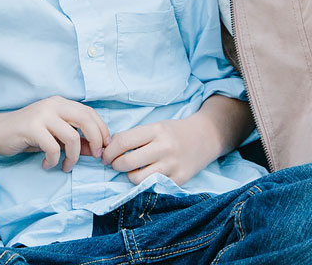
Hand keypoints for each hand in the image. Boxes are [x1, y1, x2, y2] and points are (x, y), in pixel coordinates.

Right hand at [0, 97, 109, 170]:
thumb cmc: (26, 135)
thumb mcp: (54, 136)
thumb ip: (74, 140)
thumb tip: (95, 150)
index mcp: (60, 103)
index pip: (90, 113)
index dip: (102, 130)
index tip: (104, 147)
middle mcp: (53, 105)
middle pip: (86, 119)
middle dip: (96, 140)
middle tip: (94, 156)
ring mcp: (42, 114)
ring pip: (72, 136)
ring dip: (73, 157)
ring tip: (66, 166)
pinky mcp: (31, 127)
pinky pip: (53, 147)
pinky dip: (54, 161)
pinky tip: (47, 164)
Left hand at [103, 115, 223, 185]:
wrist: (206, 137)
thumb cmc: (175, 132)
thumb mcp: (156, 127)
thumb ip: (135, 137)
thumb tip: (109, 149)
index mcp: (156, 131)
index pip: (123, 141)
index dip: (109, 150)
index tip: (105, 154)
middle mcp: (164, 148)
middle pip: (128, 162)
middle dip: (115, 164)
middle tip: (114, 164)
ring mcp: (172, 165)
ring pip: (137, 178)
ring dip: (128, 176)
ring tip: (131, 170)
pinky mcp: (179, 179)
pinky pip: (152, 186)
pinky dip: (144, 182)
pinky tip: (145, 175)